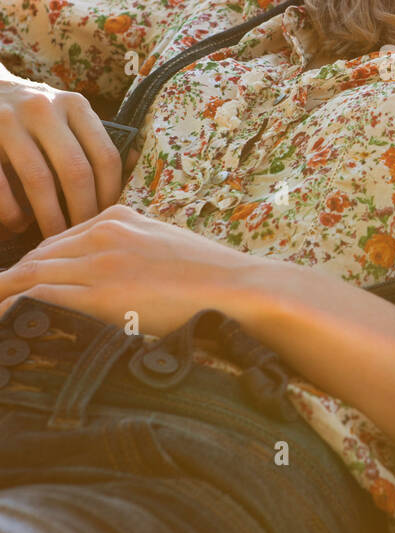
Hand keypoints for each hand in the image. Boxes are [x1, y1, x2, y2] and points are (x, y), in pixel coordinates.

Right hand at [0, 73, 122, 238]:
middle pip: (75, 170)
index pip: (105, 155)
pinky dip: (12, 211)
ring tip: (53, 238)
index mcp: (74, 105)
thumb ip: (93, 138)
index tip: (106, 217)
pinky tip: (19, 224)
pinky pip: (1, 184)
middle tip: (82, 235)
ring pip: (38, 180)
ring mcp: (10, 120)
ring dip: (48, 217)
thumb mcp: (67, 114)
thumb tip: (134, 165)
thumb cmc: (35, 114)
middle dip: (82, 211)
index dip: (110, 193)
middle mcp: (44, 108)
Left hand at [0, 203, 273, 336]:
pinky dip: (15, 305)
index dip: (32, 265)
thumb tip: (113, 277)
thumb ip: (130, 250)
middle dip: (11, 279)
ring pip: (31, 272)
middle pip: (38, 254)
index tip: (17, 285)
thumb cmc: (206, 276)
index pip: (57, 240)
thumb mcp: (162, 245)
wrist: (234, 287)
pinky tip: (4, 316)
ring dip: (5, 292)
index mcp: (117, 216)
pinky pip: (40, 295)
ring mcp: (99, 259)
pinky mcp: (99, 291)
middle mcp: (102, 230)